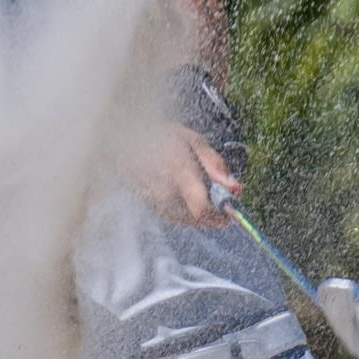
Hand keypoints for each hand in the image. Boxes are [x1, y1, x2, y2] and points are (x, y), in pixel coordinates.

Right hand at [122, 123, 241, 226]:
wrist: (123, 142)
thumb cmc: (160, 137)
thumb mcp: (192, 140)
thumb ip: (215, 164)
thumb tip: (235, 187)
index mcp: (179, 172)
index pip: (203, 209)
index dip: (221, 215)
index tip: (230, 207)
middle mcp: (166, 192)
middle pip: (201, 220)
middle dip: (216, 213)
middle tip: (220, 197)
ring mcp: (156, 203)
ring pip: (191, 222)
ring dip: (203, 213)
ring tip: (202, 191)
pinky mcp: (152, 208)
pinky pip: (178, 218)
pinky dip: (188, 211)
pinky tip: (186, 194)